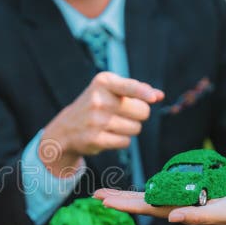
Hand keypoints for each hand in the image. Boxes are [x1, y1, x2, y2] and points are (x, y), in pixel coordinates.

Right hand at [41, 72, 163, 176]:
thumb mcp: (111, 90)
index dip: (143, 92)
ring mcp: (95, 121)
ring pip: (136, 128)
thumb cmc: (97, 105)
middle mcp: (98, 100)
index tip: (153, 98)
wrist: (66, 129)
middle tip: (123, 114)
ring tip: (113, 125)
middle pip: (142, 111)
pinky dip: (122, 140)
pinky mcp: (95, 139)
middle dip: (138, 115)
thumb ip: (136, 89)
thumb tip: (159, 96)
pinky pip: (126, 142)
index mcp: (103, 82)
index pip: (128, 86)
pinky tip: (108, 135)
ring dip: (130, 129)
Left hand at [95, 189, 225, 224]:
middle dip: (119, 200)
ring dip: (130, 197)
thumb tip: (172, 218)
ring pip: (151, 200)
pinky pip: (165, 195)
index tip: (102, 201)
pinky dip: (149, 192)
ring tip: (111, 194)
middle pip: (142, 204)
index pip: (145, 208)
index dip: (123, 204)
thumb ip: (199, 215)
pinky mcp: (194, 198)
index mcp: (181, 212)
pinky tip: (144, 191)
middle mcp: (179, 210)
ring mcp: (185, 205)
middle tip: (96, 195)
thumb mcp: (223, 211)